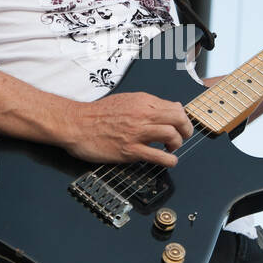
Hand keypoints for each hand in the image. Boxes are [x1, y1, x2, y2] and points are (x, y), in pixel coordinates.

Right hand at [61, 93, 195, 166]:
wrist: (76, 124)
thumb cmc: (96, 114)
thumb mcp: (125, 101)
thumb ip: (144, 105)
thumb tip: (164, 109)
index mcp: (142, 102)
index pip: (174, 107)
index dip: (182, 118)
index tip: (180, 126)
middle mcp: (142, 115)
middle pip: (178, 119)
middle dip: (186, 130)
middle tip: (183, 137)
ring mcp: (137, 133)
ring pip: (171, 135)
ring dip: (177, 144)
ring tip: (171, 148)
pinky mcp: (130, 150)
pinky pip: (158, 156)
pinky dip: (169, 160)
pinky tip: (168, 161)